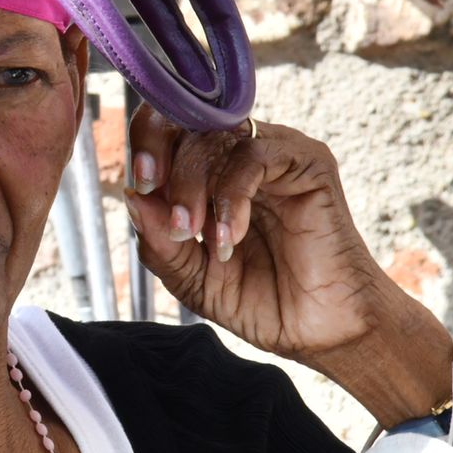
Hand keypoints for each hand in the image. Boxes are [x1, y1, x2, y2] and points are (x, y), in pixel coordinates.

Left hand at [124, 108, 452, 424]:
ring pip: (216, 134)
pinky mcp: (309, 162)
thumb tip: (129, 194)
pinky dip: (232, 193)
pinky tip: (231, 235)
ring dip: (195, 185)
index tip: (140, 183)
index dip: (146, 143)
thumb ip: (159, 241)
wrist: (322, 333)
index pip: (168, 127)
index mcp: (210, 173)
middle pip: (186, 120)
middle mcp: (241, 155)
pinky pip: (255, 153)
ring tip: (200, 238)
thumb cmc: (263, 302)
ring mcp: (276, 154)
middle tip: (171, 218)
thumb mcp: (192, 277)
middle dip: (165, 163)